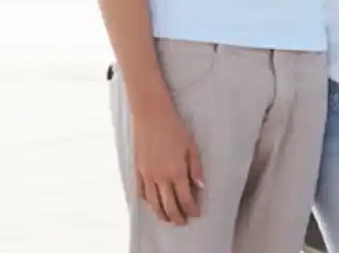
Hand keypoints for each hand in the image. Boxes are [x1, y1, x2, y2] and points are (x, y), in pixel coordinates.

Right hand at [132, 101, 203, 224]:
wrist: (151, 116)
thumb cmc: (174, 129)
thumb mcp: (192, 147)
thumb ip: (196, 168)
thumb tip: (201, 186)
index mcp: (176, 172)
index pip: (185, 198)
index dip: (191, 209)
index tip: (196, 214)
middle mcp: (160, 177)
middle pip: (168, 205)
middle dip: (177, 217)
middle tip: (183, 222)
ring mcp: (146, 175)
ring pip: (153, 203)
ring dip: (161, 214)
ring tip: (168, 219)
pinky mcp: (137, 171)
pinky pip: (141, 192)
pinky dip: (148, 202)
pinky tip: (153, 204)